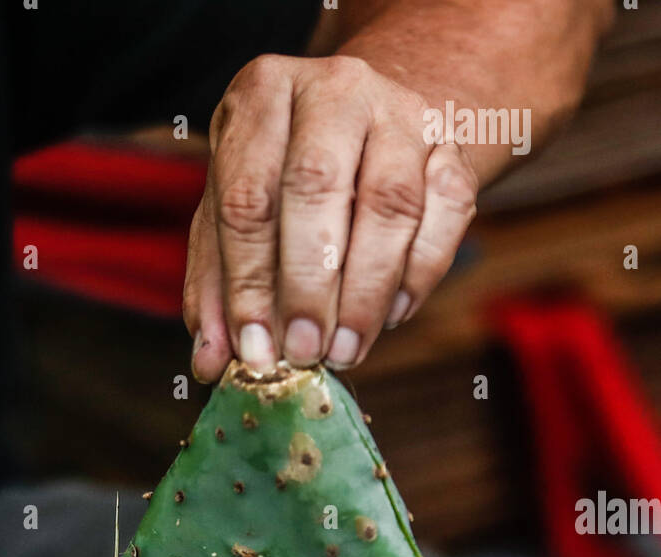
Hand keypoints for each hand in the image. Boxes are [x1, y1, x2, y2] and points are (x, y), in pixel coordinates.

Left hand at [184, 53, 477, 380]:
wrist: (366, 125)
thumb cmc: (282, 177)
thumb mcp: (231, 215)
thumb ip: (216, 286)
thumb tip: (209, 363)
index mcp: (263, 94)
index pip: (248, 196)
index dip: (248, 282)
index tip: (254, 349)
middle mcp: (334, 89)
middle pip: (318, 186)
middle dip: (309, 285)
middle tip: (304, 351)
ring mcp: (401, 112)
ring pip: (391, 203)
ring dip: (367, 292)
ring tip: (345, 349)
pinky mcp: (452, 145)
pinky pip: (448, 212)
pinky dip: (420, 274)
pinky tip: (391, 315)